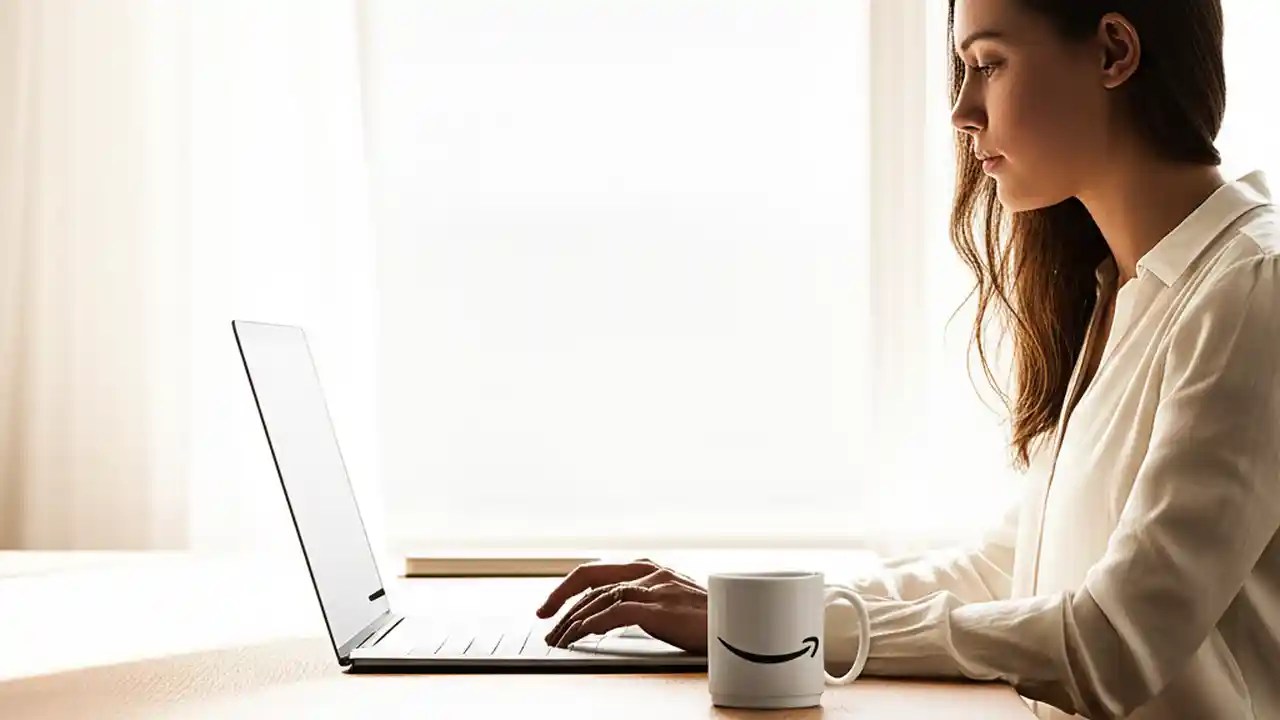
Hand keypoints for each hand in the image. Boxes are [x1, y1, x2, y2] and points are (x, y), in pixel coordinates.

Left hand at [535, 558, 707, 653]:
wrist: (743, 626)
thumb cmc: (711, 620)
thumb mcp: (674, 604)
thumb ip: (646, 602)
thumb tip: (610, 616)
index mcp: (651, 568)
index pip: (599, 571)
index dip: (569, 586)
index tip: (551, 605)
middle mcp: (650, 572)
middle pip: (591, 577)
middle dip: (561, 598)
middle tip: (544, 619)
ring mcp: (655, 588)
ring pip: (599, 597)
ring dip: (572, 619)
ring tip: (558, 638)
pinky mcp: (660, 608)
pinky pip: (615, 612)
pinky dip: (592, 623)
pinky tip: (580, 635)